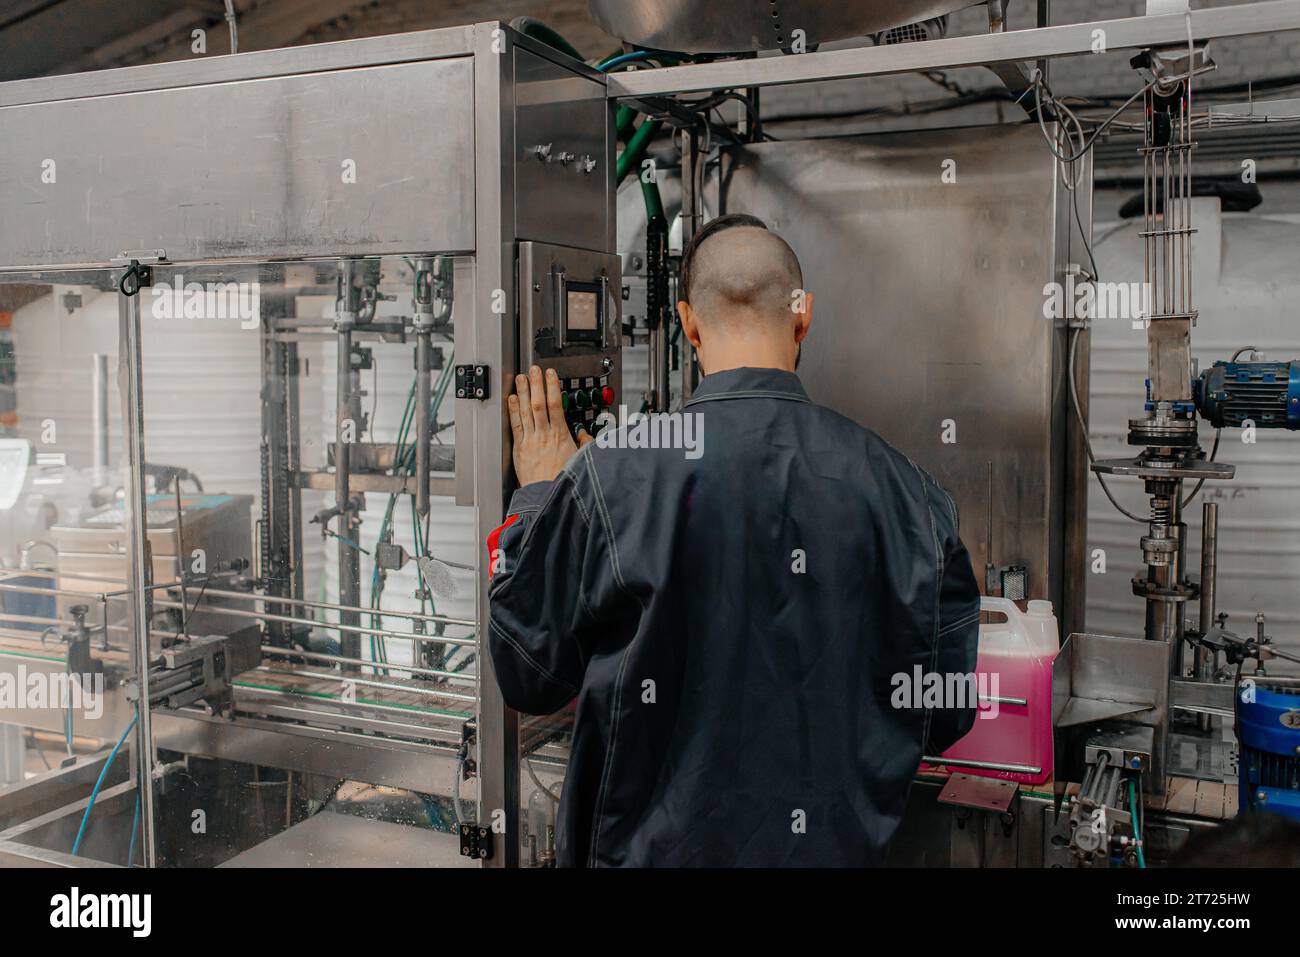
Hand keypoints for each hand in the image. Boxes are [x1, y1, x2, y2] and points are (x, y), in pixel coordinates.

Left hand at [508, 366, 591, 485]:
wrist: (548, 495)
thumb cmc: (563, 480)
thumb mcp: (581, 459)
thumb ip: (584, 444)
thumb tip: (585, 435)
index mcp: (561, 435)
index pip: (556, 404)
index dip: (552, 387)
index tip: (551, 375)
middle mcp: (545, 434)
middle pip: (539, 403)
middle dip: (536, 384)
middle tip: (534, 370)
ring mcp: (531, 440)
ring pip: (526, 411)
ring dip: (523, 393)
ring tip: (521, 378)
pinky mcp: (520, 449)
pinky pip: (516, 426)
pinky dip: (513, 411)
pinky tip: (512, 400)